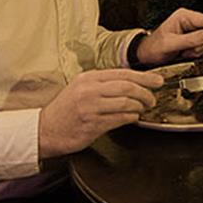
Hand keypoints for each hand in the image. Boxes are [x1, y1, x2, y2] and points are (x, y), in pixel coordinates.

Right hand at [38, 67, 163, 156]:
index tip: (157, 80)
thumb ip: (102, 84)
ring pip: (126, 103)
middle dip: (145, 93)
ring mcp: (91, 108)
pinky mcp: (92, 125)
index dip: (144, 77)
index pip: (123, 73)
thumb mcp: (80, 88)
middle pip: (127, 87)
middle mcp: (89, 90)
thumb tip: (131, 83)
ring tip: (142, 109)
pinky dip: (130, 118)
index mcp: (88, 78)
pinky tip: (132, 117)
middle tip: (152, 98)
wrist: (44, 129)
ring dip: (139, 107)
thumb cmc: (65, 110)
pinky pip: (119, 119)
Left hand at [139, 7, 202, 63]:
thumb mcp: (170, 44)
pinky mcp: (194, 39)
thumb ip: (188, 40)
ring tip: (185, 52)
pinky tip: (187, 53)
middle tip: (191, 50)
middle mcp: (191, 21)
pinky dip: (197, 52)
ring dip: (199, 49)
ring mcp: (193, 30)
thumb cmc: (154, 47)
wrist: (148, 55)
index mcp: (184, 16)